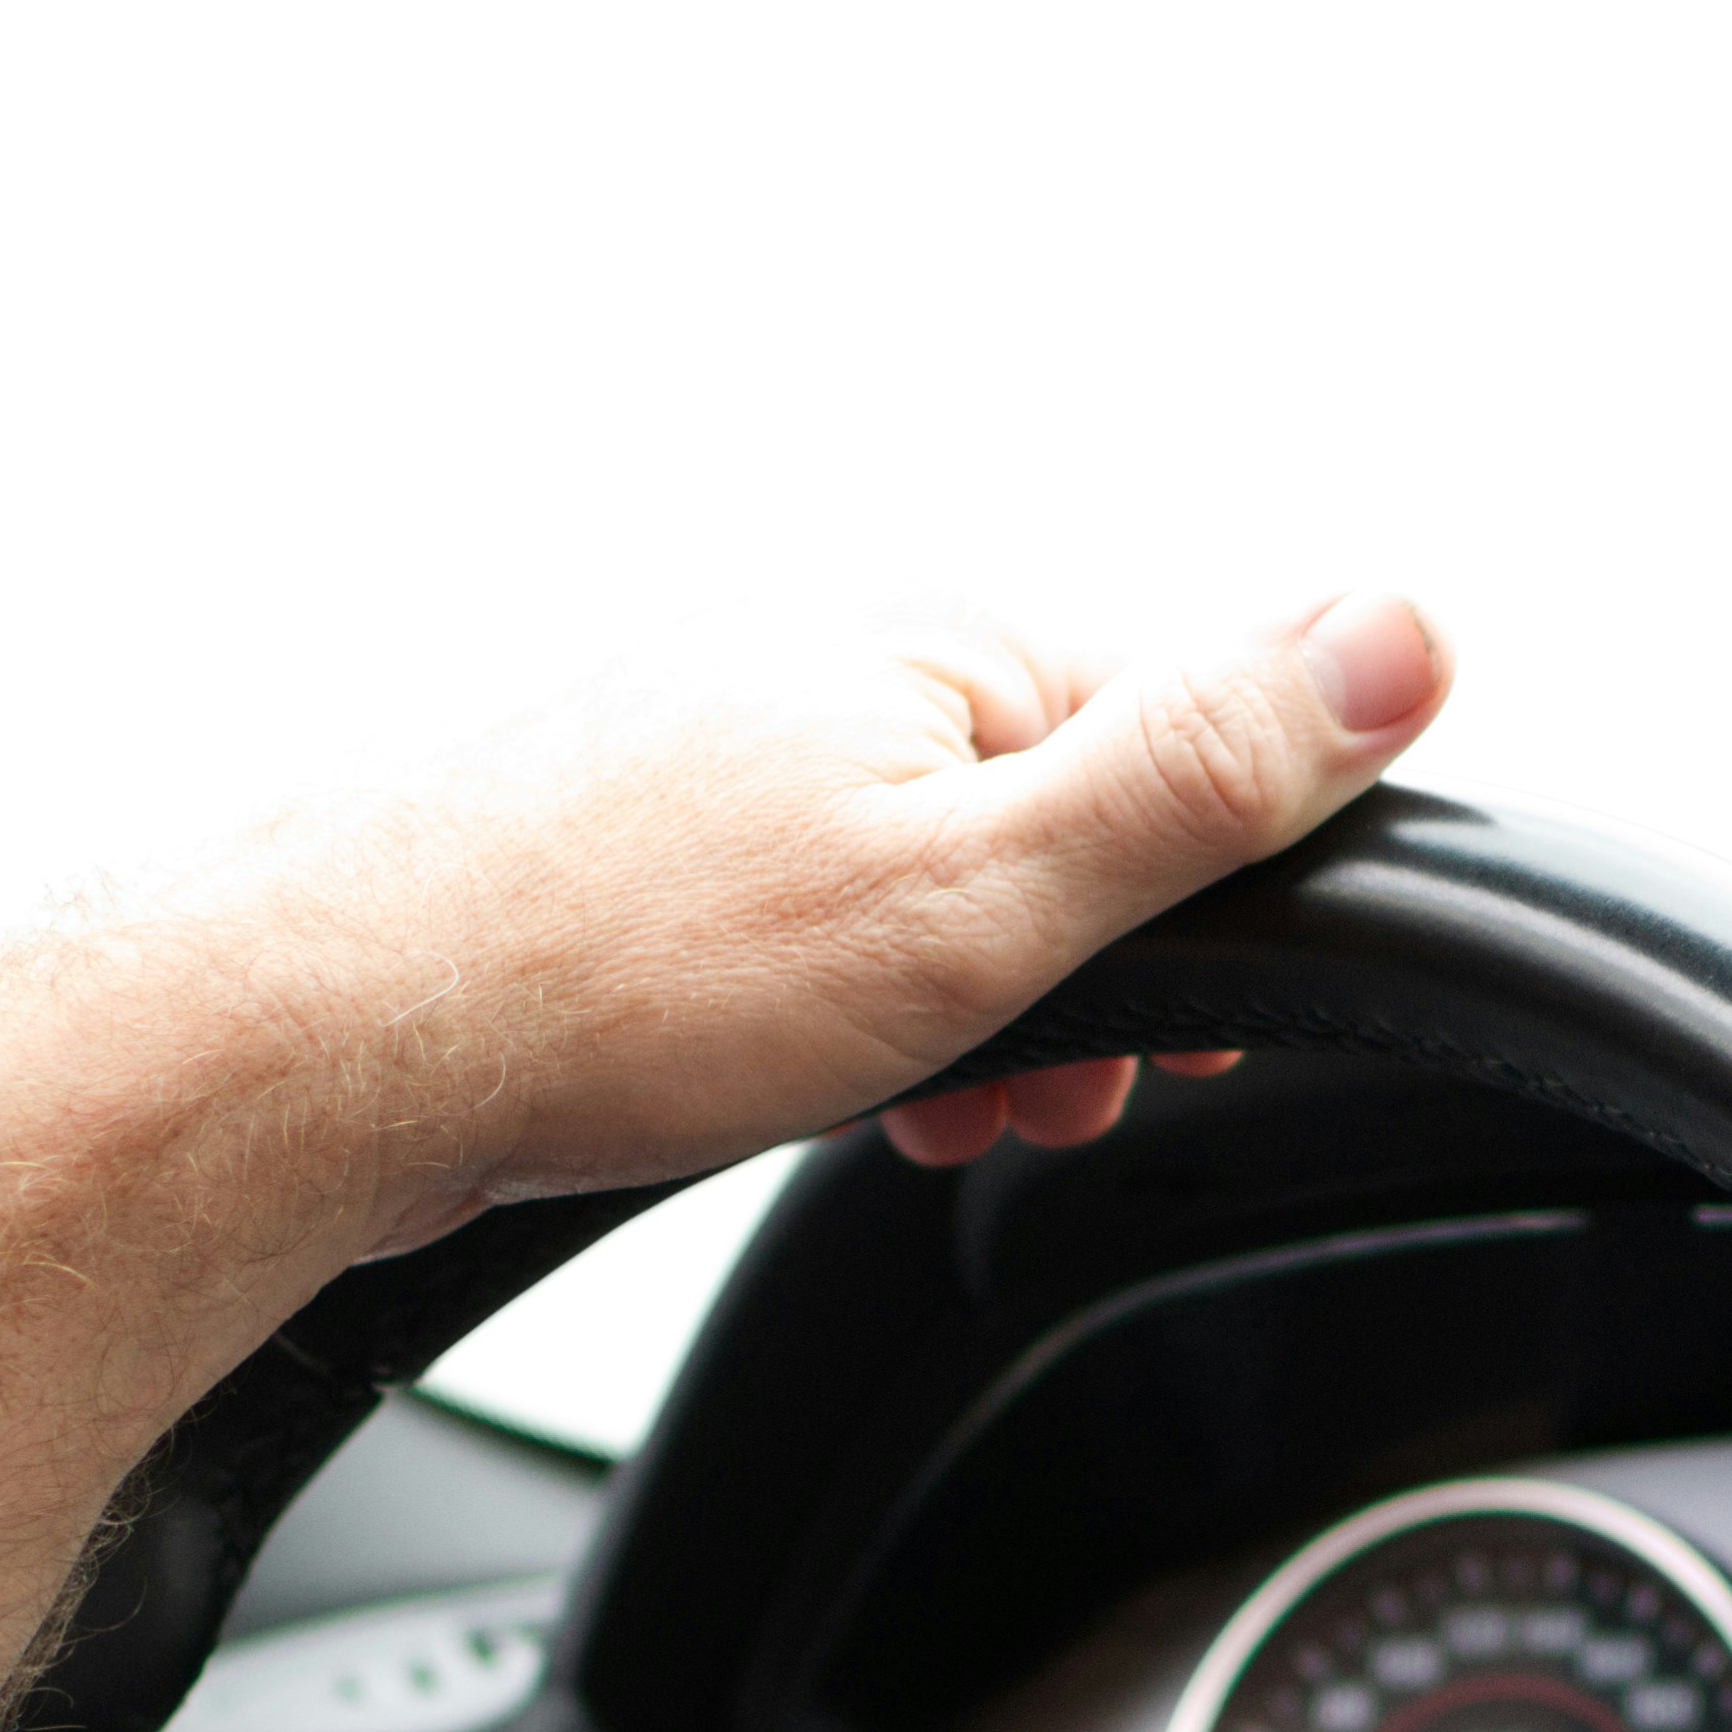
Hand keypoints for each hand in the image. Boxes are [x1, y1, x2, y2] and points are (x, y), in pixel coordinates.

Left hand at [206, 594, 1451, 1246]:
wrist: (319, 1041)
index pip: (1188, 744)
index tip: (1155, 1052)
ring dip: (951, 1022)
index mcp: (940, 641)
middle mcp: (831, 664)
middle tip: (1007, 1102)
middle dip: (1071, 987)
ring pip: (930, 889)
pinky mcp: (644, 843)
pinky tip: (776, 1084)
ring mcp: (727, 748)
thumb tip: (1412, 626)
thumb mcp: (984, 888)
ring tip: (884, 1104)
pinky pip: (813, 925)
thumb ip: (1206, 770)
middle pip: (1061, 824)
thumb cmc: (622, 971)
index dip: (1203, 922)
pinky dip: (832, 1022)